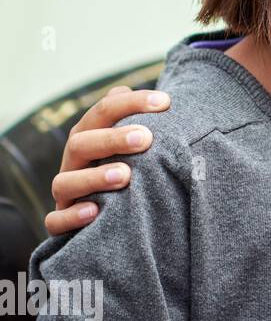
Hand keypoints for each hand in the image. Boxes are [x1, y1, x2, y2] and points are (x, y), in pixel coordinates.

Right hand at [44, 85, 169, 235]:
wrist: (112, 214)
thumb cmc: (130, 168)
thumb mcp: (137, 144)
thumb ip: (143, 122)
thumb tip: (161, 98)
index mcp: (91, 135)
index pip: (104, 111)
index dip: (133, 103)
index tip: (166, 102)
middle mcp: (74, 161)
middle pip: (81, 143)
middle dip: (112, 139)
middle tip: (145, 138)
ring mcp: (66, 192)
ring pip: (64, 182)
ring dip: (93, 178)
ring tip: (124, 176)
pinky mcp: (61, 222)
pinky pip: (55, 221)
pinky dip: (71, 216)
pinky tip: (94, 211)